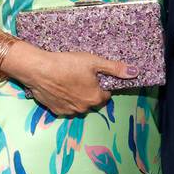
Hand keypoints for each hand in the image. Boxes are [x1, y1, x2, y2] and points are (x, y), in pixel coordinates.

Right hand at [9, 44, 135, 116]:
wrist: (39, 69)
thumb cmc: (67, 64)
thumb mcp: (94, 62)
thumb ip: (115, 68)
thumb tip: (135, 72)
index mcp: (96, 98)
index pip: (106, 95)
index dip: (101, 84)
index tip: (93, 76)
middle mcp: (84, 108)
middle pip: (92, 101)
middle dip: (89, 92)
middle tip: (80, 76)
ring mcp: (69, 111)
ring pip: (78, 105)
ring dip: (76, 97)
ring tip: (68, 81)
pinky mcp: (55, 111)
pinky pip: (65, 107)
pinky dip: (64, 100)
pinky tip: (59, 87)